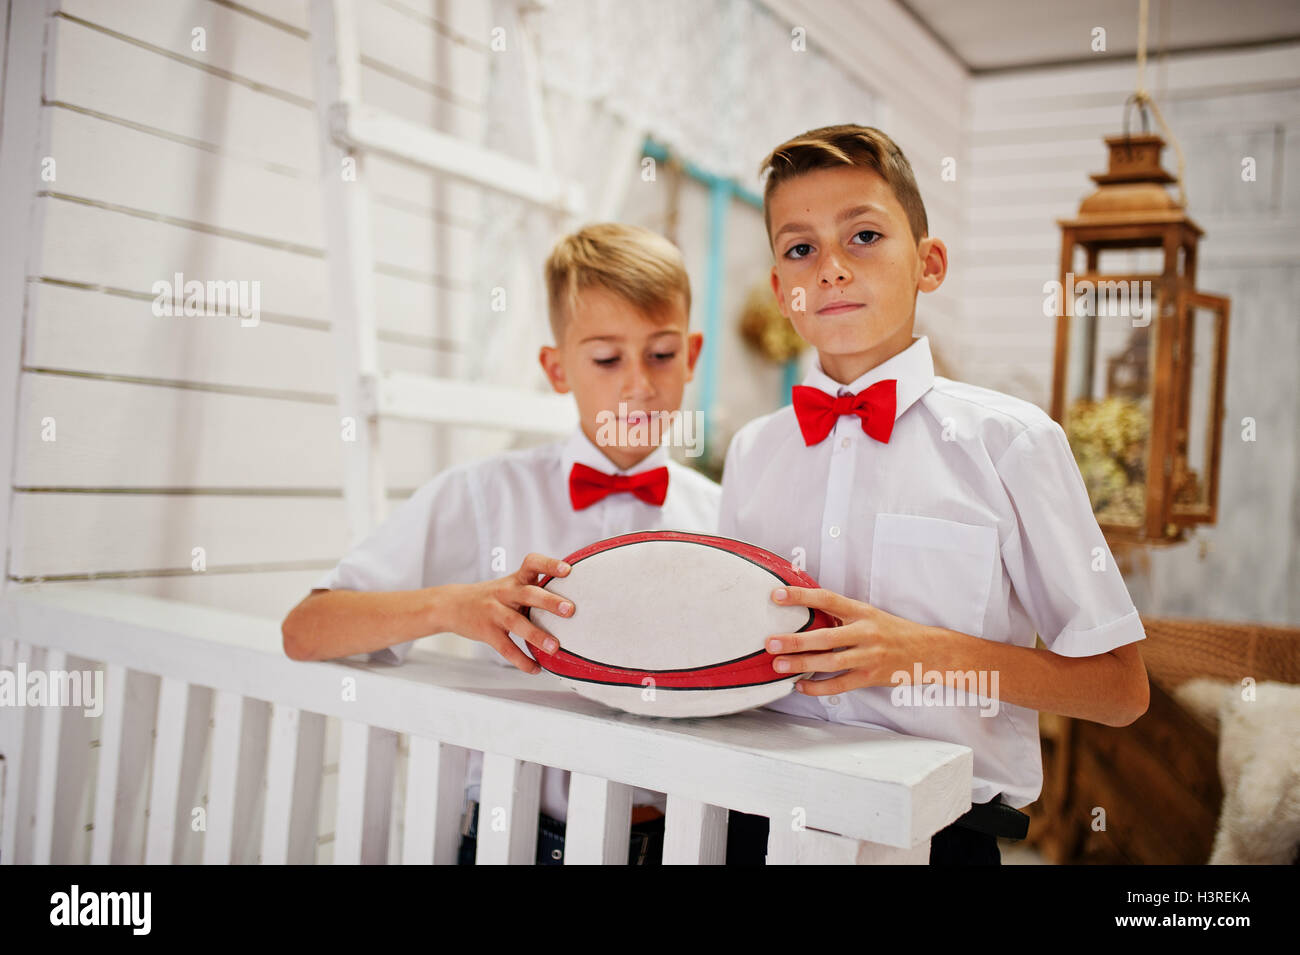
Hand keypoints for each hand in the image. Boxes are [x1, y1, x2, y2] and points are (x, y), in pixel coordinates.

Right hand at [438, 553, 573, 673]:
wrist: (452, 605)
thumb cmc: (493, 597)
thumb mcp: (510, 586)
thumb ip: (534, 589)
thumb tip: (572, 600)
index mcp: (515, 579)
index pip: (532, 563)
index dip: (549, 564)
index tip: (568, 569)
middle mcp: (505, 593)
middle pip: (528, 593)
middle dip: (549, 601)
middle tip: (570, 610)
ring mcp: (494, 612)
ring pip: (517, 623)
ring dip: (537, 635)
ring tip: (555, 648)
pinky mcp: (486, 632)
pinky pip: (506, 648)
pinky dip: (522, 661)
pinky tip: (537, 669)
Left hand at [765, 586, 932, 695]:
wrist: (928, 651)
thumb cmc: (892, 630)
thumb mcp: (869, 614)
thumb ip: (841, 614)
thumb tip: (804, 611)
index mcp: (861, 611)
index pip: (827, 599)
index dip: (801, 596)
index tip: (777, 595)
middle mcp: (865, 632)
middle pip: (825, 636)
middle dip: (795, 640)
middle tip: (770, 642)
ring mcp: (868, 656)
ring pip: (830, 662)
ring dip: (802, 664)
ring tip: (779, 665)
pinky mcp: (870, 677)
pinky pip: (840, 684)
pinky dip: (818, 687)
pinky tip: (801, 686)